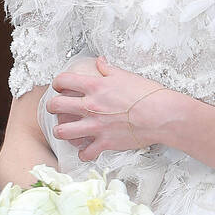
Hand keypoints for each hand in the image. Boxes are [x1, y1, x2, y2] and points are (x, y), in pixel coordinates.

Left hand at [46, 56, 171, 159]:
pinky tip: (87, 150)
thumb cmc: (147, 94)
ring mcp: (96, 126)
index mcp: (95, 86)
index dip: (58, 83)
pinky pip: (85, 153)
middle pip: (55, 106)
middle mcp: (90, 106)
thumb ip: (108, 69)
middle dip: (53, 107)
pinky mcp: (105, 143)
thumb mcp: (125, 75)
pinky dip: (84, 153)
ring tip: (66, 130)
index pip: (63, 80)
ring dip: (61, 131)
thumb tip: (100, 62)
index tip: (61, 87)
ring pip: (62, 131)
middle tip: (58, 108)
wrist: (161, 115)